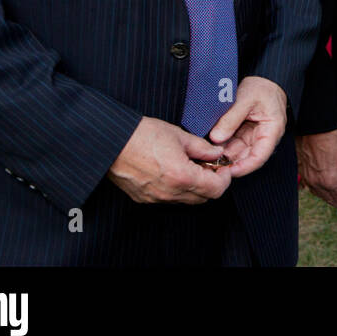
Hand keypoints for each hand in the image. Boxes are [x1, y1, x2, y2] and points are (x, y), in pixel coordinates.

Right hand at [106, 116, 231, 203]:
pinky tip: (174, 172)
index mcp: (182, 177)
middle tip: (209, 165)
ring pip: (187, 201)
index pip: (216, 190)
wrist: (111, 142)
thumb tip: (217, 153)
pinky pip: (169, 199)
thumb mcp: (179, 135)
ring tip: (191, 166)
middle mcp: (170, 193)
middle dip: (212, 183)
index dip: (225, 178)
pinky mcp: (144, 199)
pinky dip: (178, 190)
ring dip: (195, 188)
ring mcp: (156, 198)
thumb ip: (202, 148)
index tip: (223, 167)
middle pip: (204, 198)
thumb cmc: (143, 135)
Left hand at [208, 75, 287, 177]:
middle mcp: (263, 138)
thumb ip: (231, 118)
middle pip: (246, 157)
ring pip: (236, 152)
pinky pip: (232, 144)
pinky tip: (208, 147)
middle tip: (209, 165)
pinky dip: (221, 146)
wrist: (265, 78)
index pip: (259, 157)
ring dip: (223, 155)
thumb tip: (216, 138)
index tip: (227, 172)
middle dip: (229, 162)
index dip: (244, 167)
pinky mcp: (243, 133)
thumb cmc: (262, 87)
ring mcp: (252, 136)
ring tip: (206, 155)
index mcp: (272, 131)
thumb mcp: (246, 98)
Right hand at [296, 127, 336, 209]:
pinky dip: (320, 191)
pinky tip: (324, 188)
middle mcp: (318, 183)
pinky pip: (312, 188)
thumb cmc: (333, 139)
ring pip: (320, 195)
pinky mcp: (303, 172)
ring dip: (330, 198)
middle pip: (331, 200)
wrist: (315, 127)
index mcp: (331, 181)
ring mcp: (309, 178)